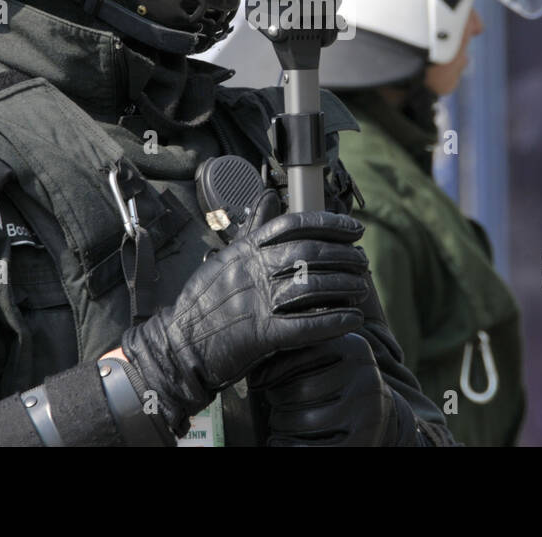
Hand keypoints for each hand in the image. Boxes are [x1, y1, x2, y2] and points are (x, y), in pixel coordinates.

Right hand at [121, 210, 368, 433]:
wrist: (178, 344)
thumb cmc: (203, 301)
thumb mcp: (226, 257)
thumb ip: (253, 228)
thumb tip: (270, 196)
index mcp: (245, 250)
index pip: (293, 225)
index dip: (328, 223)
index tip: (353, 228)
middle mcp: (252, 271)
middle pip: (308, 253)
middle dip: (343, 255)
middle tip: (363, 260)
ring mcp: (257, 302)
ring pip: (311, 286)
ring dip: (343, 286)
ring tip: (362, 288)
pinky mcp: (260, 335)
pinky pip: (305, 325)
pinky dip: (333, 321)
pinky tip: (353, 319)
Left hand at [250, 332, 418, 445]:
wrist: (376, 412)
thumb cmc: (336, 381)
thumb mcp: (326, 358)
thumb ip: (297, 352)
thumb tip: (255, 374)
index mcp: (354, 348)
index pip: (300, 356)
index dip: (272, 371)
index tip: (257, 381)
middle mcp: (367, 377)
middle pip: (301, 390)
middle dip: (277, 401)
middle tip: (272, 405)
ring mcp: (369, 412)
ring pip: (306, 421)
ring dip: (281, 425)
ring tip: (276, 424)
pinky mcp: (364, 441)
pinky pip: (315, 449)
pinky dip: (290, 448)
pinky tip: (278, 443)